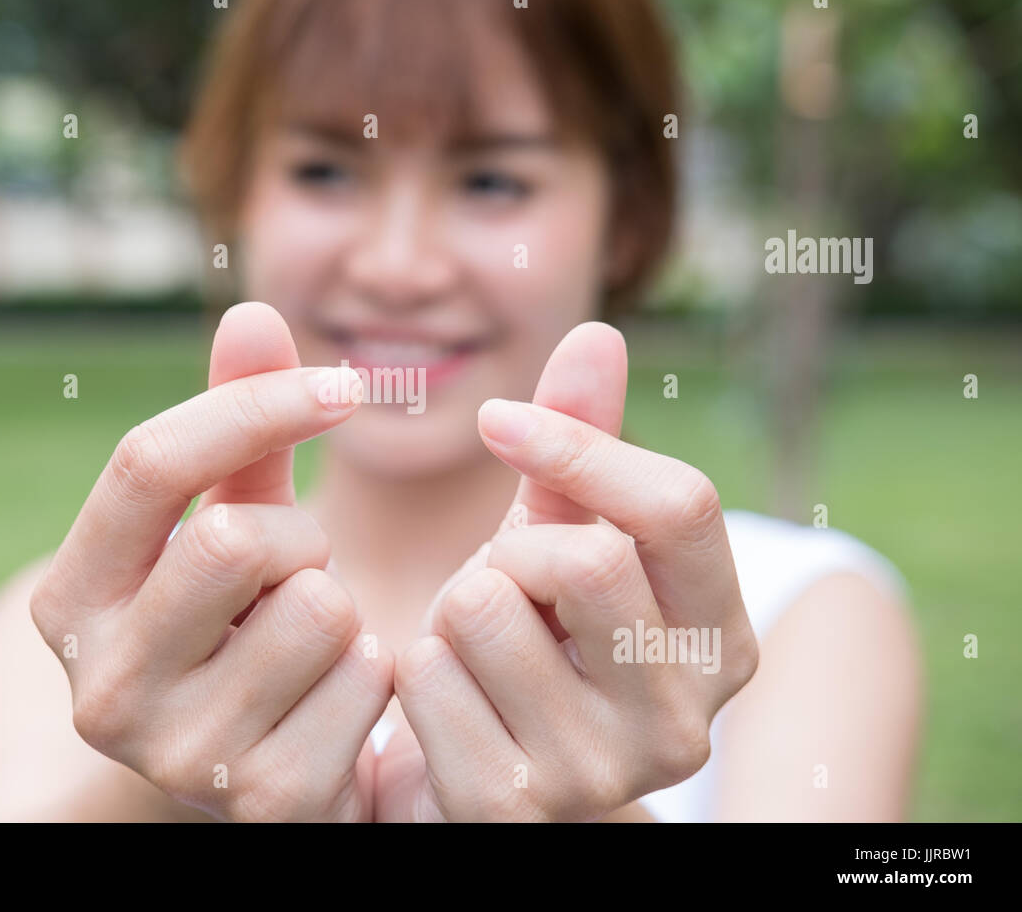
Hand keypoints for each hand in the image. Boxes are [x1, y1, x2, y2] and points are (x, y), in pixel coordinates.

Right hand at [31, 303, 393, 820]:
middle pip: (235, 539)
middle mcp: (98, 688)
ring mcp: (177, 756)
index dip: (254, 404)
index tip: (342, 386)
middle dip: (301, 537)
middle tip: (301, 570)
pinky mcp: (266, 802)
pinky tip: (339, 701)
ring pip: (316, 609)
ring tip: (310, 643)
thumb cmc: (247, 624)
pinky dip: (375, 670)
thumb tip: (255, 308)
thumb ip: (237, 424)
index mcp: (68, 602)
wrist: (278, 772)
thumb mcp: (230, 519)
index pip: (146, 464)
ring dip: (341, 605)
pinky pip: (367, 678)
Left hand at [377, 323, 758, 820]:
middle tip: (505, 580)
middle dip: (512, 547)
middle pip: (582, 557)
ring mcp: (601, 774)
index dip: (581, 444)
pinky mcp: (508, 807)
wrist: (480, 775)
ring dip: (455, 606)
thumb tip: (596, 330)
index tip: (499, 420)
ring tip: (476, 646)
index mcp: (723, 640)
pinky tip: (444, 698)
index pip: (679, 506)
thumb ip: (587, 442)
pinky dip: (415, 665)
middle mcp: (685, 721)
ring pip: (485, 607)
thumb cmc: (535, 638)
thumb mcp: (566, 537)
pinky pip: (425, 674)